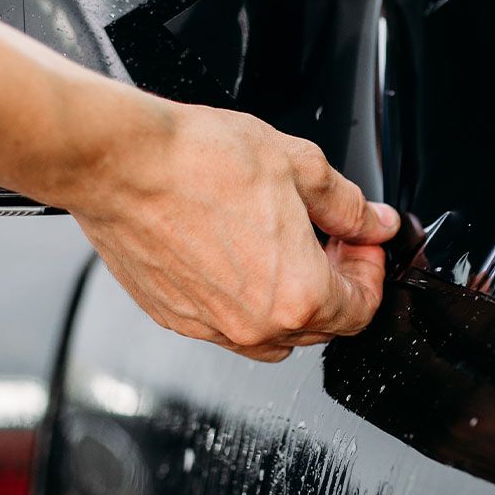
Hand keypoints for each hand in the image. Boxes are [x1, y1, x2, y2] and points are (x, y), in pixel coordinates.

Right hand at [68, 98, 398, 360]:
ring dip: (289, 298)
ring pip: (271, 333)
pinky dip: (241, 299)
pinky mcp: (173, 317)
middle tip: (326, 234)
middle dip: (334, 281)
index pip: (361, 309)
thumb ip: (347, 206)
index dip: (370, 271)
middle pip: (319, 327)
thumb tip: (373, 223)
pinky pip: (224, 324)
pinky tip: (235, 251)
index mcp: (297, 295)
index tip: (361, 241)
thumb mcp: (299, 167)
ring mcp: (210, 326)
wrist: (121, 162)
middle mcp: (254, 325)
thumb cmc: (199, 161)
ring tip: (281, 245)